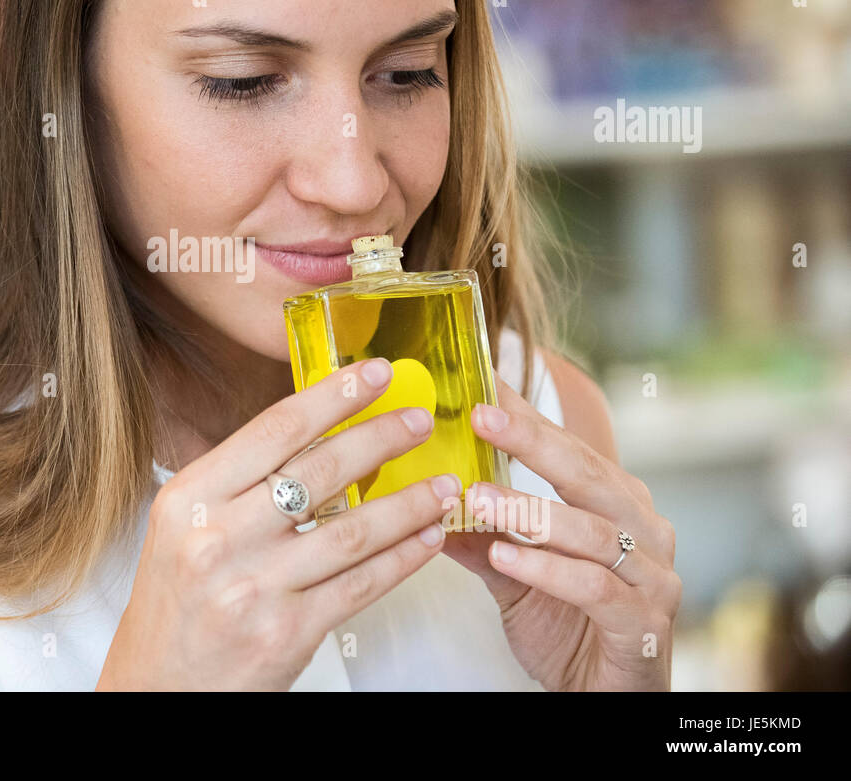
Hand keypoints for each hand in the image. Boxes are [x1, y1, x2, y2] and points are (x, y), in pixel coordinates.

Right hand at [98, 358, 461, 689]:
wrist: (159, 686)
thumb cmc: (176, 603)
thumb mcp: (183, 528)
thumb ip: (238, 481)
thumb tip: (315, 429)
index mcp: (190, 498)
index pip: (274, 429)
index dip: (331, 395)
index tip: (372, 372)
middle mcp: (217, 538)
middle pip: (319, 471)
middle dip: (381, 438)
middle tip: (421, 418)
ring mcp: (253, 587)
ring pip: (352, 530)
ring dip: (408, 503)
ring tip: (444, 484)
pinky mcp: (287, 632)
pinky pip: (361, 584)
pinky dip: (403, 558)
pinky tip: (428, 539)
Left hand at [441, 371, 680, 690]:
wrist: (607, 700)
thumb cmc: (571, 629)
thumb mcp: (514, 576)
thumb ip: (483, 535)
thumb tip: (431, 497)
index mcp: (617, 507)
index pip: (570, 449)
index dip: (528, 417)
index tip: (483, 383)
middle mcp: (643, 532)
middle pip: (588, 475)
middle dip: (532, 442)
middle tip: (480, 417)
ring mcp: (651, 577)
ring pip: (593, 531)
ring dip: (530, 511)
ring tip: (476, 497)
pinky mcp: (642, 623)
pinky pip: (594, 586)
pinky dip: (548, 569)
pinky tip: (503, 556)